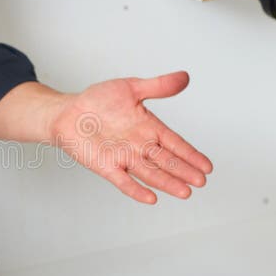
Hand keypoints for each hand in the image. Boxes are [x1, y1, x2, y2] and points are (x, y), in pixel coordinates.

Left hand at [48, 71, 211, 203]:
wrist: (68, 112)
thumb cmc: (98, 101)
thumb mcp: (131, 88)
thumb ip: (158, 86)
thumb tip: (185, 77)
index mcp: (149, 128)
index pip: (175, 143)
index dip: (191, 154)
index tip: (207, 167)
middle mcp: (140, 146)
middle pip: (166, 161)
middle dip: (183, 171)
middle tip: (201, 181)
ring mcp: (124, 157)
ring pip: (150, 173)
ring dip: (167, 182)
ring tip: (185, 192)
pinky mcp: (106, 166)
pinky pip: (123, 180)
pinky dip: (136, 189)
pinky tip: (150, 198)